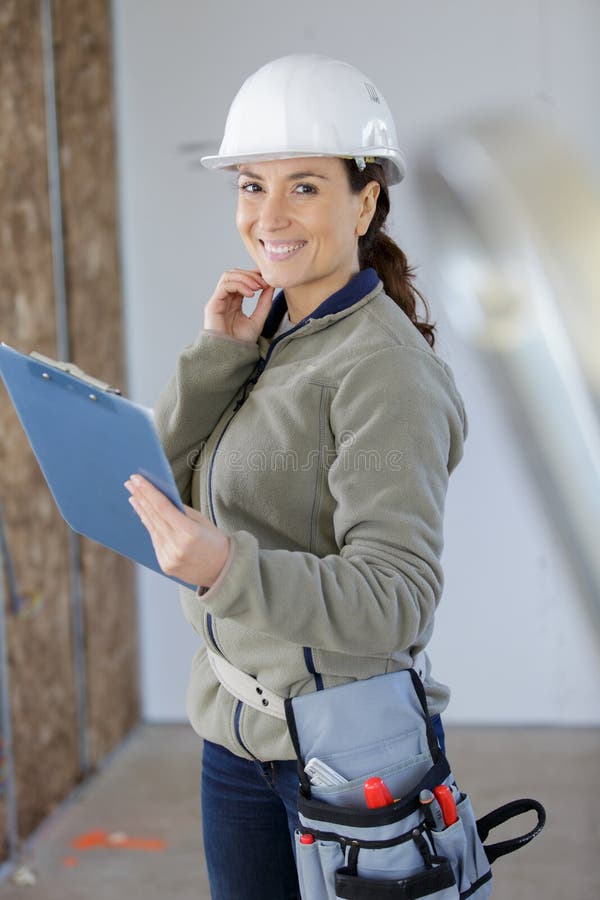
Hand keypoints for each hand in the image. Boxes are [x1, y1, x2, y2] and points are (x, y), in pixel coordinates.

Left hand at [124, 474, 229, 588]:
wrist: (223, 570)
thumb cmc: (215, 541)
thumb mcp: (202, 521)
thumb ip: (181, 510)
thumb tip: (160, 497)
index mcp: (189, 532)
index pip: (162, 507)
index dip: (148, 491)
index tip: (137, 479)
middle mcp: (176, 546)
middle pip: (153, 516)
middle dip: (140, 497)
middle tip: (130, 483)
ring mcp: (169, 557)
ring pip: (151, 529)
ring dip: (141, 511)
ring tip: (133, 497)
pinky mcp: (165, 565)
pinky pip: (155, 541)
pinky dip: (149, 527)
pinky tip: (143, 515)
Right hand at [204, 268, 274, 341]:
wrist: (231, 356)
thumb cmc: (241, 342)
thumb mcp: (258, 320)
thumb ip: (264, 303)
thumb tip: (271, 285)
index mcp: (234, 301)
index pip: (241, 279)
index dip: (253, 275)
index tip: (267, 279)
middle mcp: (224, 299)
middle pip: (234, 274)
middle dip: (250, 275)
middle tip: (264, 283)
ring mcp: (218, 301)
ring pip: (228, 276)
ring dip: (245, 278)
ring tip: (257, 287)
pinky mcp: (212, 305)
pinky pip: (225, 286)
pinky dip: (239, 285)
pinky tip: (251, 294)